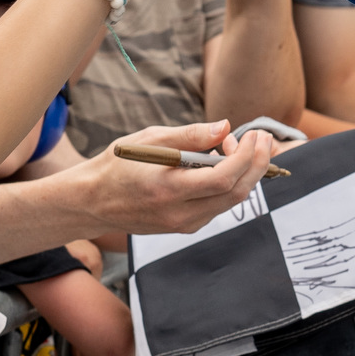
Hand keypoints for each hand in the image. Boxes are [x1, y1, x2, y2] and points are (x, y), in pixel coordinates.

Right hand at [69, 121, 282, 236]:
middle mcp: (179, 213)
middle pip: (236, 193)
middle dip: (256, 164)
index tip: (252, 135)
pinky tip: (220, 163)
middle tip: (261, 139)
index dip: (246, 157)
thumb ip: (189, 135)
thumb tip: (224, 127)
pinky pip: (217, 206)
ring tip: (235, 146)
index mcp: (168, 189)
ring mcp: (184, 224)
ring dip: (244, 174)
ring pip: (230, 202)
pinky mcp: (185, 227)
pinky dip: (228, 184)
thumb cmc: (118, 164)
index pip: (222, 178)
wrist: (93, 201)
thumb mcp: (150, 139)